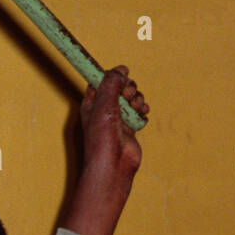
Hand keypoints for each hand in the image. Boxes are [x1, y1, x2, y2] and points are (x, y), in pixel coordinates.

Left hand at [80, 65, 148, 182]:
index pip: (101, 80)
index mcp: (92, 103)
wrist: (113, 164)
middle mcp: (103, 109)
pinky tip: (143, 112)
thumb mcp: (103, 104)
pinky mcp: (130, 127)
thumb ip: (112, 83)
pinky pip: (139, 110)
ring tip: (136, 106)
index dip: (112, 75)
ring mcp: (118, 118)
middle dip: (128, 87)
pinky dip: (143, 109)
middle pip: (120, 86)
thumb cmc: (102, 137)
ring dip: (137, 98)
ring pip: (132, 97)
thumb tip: (121, 69)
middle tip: (128, 95)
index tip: (123, 72)